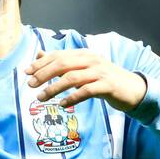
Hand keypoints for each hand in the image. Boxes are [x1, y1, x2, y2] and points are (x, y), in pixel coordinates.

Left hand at [25, 49, 147, 111]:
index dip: (41, 63)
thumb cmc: (104, 79)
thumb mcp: (83, 68)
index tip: (27, 72)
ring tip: (41, 98)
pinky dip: (72, 98)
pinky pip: (86, 91)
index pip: (58, 55)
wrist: (132, 89)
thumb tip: (40, 55)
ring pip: (72, 78)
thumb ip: (62, 62)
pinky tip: (62, 105)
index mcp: (84, 54)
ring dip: (54, 88)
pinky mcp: (107, 85)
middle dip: (44, 74)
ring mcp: (100, 72)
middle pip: (62, 64)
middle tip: (31, 85)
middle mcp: (91, 60)